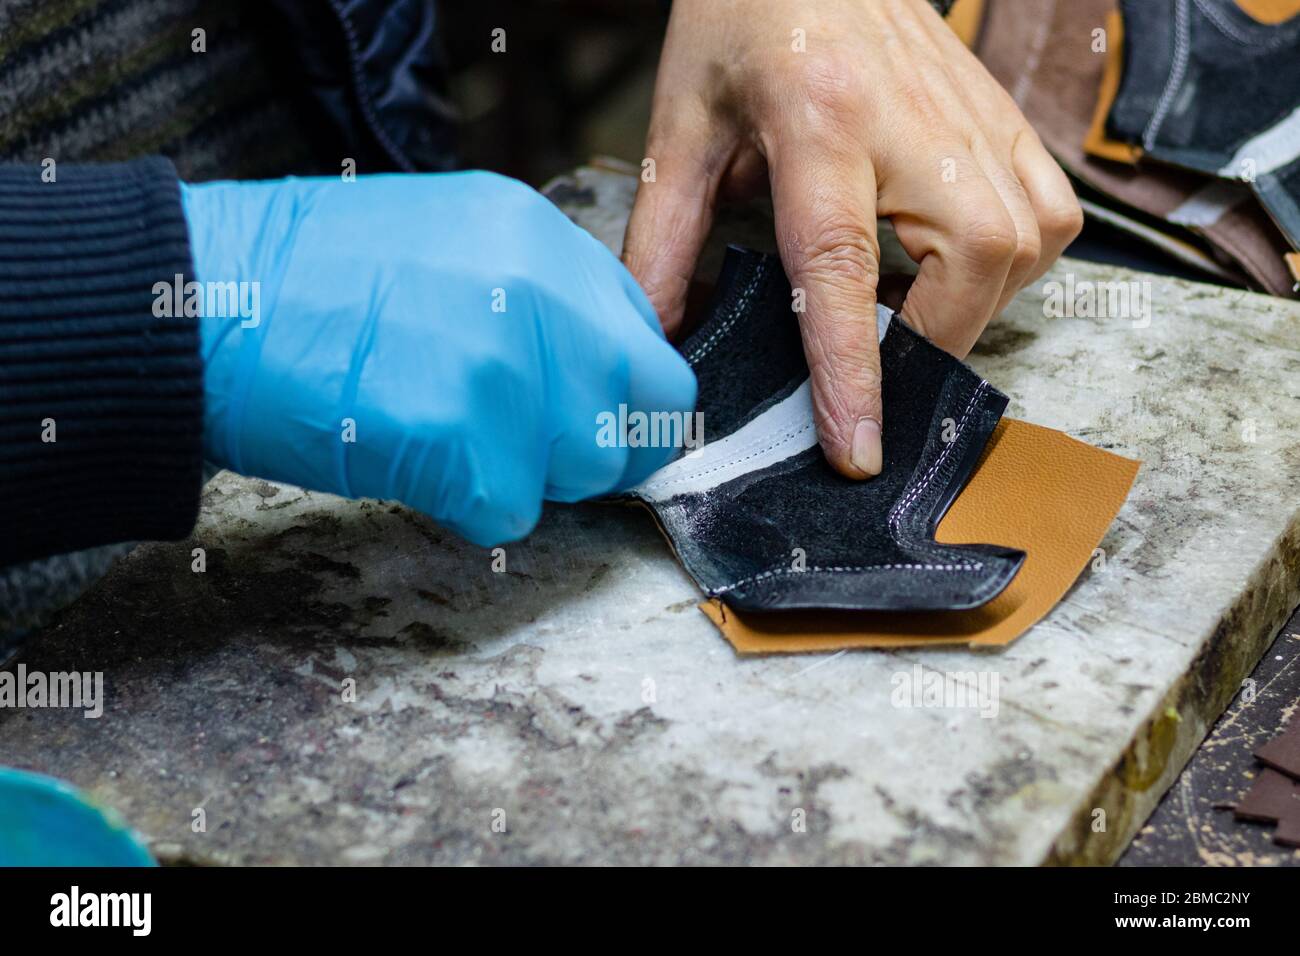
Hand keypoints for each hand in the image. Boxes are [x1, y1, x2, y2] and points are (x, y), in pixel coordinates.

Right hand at [182, 171, 695, 545]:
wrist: (203, 304)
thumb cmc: (306, 280)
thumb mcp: (448, 238)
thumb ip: (537, 295)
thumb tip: (591, 365)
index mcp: (541, 239)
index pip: (647, 342)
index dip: (618, 392)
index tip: (583, 413)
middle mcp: (542, 296)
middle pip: (648, 410)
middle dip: (599, 442)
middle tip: (524, 444)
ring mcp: (507, 369)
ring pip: (586, 468)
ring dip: (529, 474)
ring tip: (447, 439)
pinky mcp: (465, 443)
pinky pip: (511, 511)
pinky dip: (467, 506)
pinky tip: (410, 461)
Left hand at [623, 0, 1081, 477]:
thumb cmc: (740, 22)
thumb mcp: (680, 130)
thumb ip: (665, 240)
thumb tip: (660, 338)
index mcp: (817, 121)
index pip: (841, 268)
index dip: (852, 370)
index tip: (857, 449)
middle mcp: (912, 118)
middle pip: (970, 262)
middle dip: (932, 339)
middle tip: (880, 362)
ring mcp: (973, 111)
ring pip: (1027, 245)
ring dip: (973, 303)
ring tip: (911, 309)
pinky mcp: (1005, 111)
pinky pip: (1051, 214)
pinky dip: (1014, 262)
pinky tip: (955, 261)